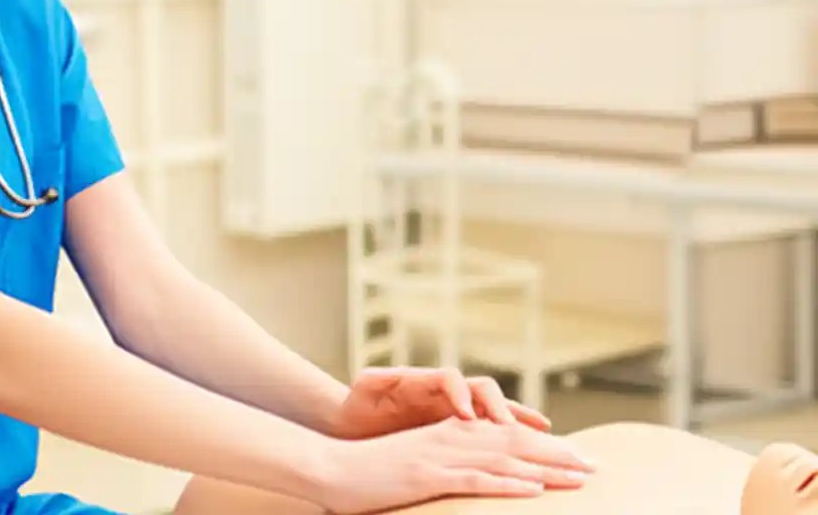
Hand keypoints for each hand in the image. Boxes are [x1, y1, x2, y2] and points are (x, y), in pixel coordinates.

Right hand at [316, 417, 596, 514]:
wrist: (329, 468)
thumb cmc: (365, 475)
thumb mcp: (410, 467)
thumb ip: (440, 468)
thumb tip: (466, 480)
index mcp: (447, 436)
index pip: (504, 438)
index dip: (543, 448)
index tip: (577, 460)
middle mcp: (449, 440)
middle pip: (513, 443)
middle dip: (557, 455)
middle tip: (596, 466)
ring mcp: (439, 456)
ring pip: (503, 457)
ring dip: (546, 468)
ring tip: (581, 477)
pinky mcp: (427, 475)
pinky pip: (474, 477)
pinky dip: (507, 482)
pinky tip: (534, 489)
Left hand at [329, 367, 550, 439]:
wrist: (358, 419)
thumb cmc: (360, 404)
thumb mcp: (366, 388)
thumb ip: (376, 378)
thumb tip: (375, 374)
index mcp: (426, 381)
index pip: (451, 379)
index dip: (461, 394)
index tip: (467, 416)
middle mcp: (448, 392)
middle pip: (482, 390)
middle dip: (500, 407)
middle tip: (514, 427)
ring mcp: (458, 408)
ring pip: (496, 408)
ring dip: (518, 419)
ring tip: (543, 433)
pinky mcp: (461, 428)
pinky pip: (493, 429)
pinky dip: (514, 433)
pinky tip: (537, 441)